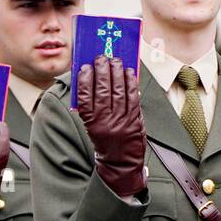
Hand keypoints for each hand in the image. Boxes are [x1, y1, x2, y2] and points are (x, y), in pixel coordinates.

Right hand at [77, 55, 146, 196]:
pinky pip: (133, 97)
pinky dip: (130, 83)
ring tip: (115, 60)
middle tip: (101, 57)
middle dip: (102, 70)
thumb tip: (93, 81)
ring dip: (117, 72)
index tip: (85, 67)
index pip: (85, 96)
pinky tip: (128, 73)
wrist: (120, 163)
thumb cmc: (104, 141)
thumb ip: (92, 107)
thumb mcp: (92, 126)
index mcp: (91, 122)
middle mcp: (105, 121)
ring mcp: (121, 120)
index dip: (85, 80)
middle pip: (103, 90)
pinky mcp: (135, 120)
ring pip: (118, 91)